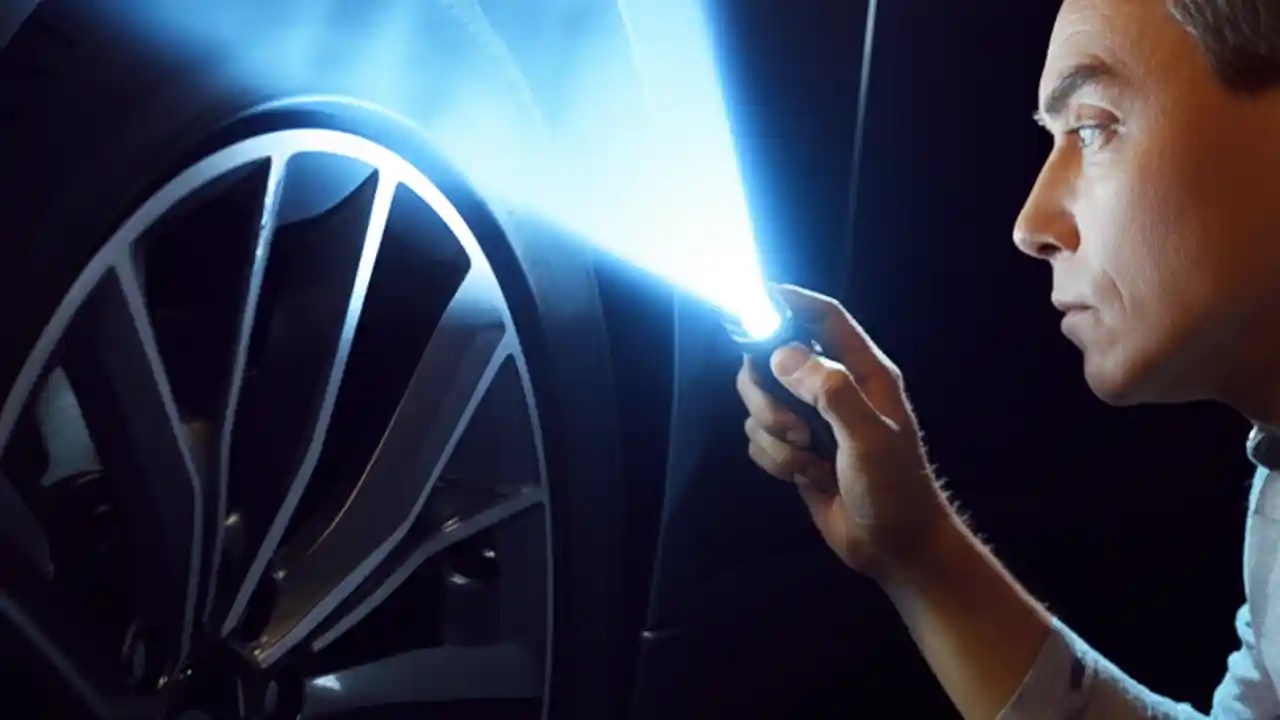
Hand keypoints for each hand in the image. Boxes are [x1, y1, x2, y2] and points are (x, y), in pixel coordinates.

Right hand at [736, 285, 949, 579]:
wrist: (896, 548)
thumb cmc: (895, 489)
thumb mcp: (870, 437)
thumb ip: (830, 391)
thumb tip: (782, 354)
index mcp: (864, 373)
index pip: (825, 318)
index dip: (791, 300)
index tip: (754, 295)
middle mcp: (835, 389)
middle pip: (774, 359)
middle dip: (767, 392)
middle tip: (792, 427)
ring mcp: (814, 421)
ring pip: (760, 403)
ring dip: (774, 435)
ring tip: (808, 461)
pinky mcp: (797, 452)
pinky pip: (760, 439)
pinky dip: (773, 459)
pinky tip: (805, 477)